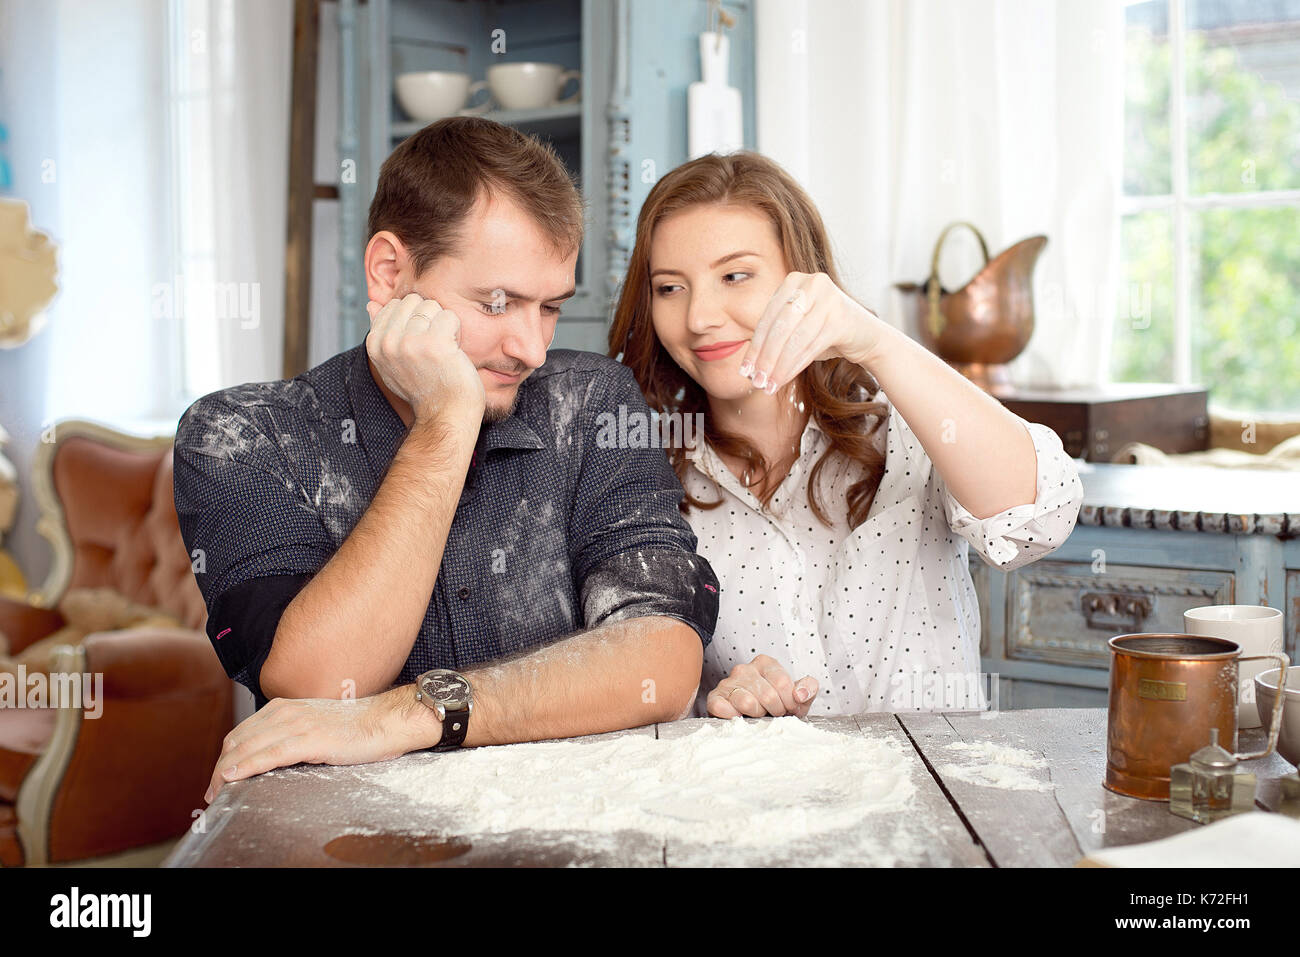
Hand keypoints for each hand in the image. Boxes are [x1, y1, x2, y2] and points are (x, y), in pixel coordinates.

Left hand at [202, 687, 438, 803]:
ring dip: (226, 771)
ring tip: (217, 792)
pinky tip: (234, 777)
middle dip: (219, 767)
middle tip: (212, 791)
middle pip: (238, 740)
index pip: (242, 732)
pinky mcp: (310, 739)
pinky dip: (247, 766)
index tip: (219, 777)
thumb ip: (293, 734)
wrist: (387, 720)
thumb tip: (275, 756)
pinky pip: (270, 754)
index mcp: (286, 708)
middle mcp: (287, 712)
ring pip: (248, 747)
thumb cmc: (357, 727)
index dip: (225, 756)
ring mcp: (298, 724)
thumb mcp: (317, 725)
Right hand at [366, 292, 484, 427]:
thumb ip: (382, 332)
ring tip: (443, 350)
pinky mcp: (434, 343)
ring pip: (432, 306)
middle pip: (414, 301)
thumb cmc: (425, 389)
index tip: (419, 344)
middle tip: (433, 346)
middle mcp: (388, 343)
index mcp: (375, 344)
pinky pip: (449, 316)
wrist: (445, 414)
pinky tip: (454, 352)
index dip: (413, 320)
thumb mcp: (393, 362)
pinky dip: (457, 331)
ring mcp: (410, 342)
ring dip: (444, 325)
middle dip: (428, 318)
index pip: (394, 305)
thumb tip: (371, 305)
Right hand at [705, 654, 819, 718]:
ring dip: (757, 715)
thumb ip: (808, 689)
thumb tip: (800, 694)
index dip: (790, 702)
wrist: (753, 722)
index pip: (783, 683)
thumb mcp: (797, 698)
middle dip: (775, 711)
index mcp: (765, 663)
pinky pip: (725, 709)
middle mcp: (744, 669)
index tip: (788, 708)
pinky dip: (735, 717)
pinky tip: (740, 717)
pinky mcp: (715, 698)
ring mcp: (728, 683)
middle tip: (773, 714)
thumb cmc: (776, 707)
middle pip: (768, 695)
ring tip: (757, 715)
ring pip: (748, 703)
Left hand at [736, 272, 884, 394]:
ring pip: (794, 338)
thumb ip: (774, 338)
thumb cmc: (825, 332)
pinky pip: (811, 346)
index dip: (755, 346)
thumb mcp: (796, 328)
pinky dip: (795, 366)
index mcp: (794, 280)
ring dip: (779, 366)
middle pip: (779, 327)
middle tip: (756, 381)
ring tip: (768, 385)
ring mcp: (828, 298)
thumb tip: (748, 367)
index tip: (744, 370)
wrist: (867, 336)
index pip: (768, 317)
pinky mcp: (841, 317)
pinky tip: (784, 379)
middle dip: (765, 358)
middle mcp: (811, 283)